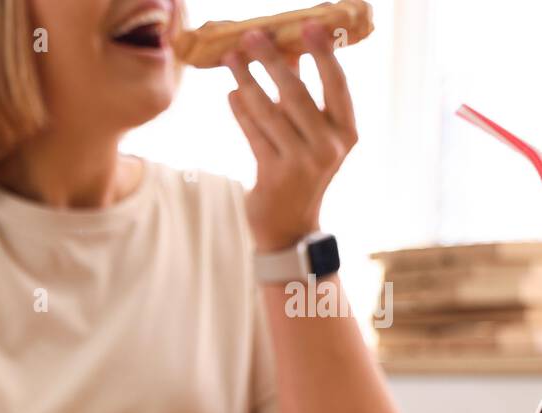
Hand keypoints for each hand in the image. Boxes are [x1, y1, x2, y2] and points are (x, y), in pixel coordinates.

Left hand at [224, 24, 357, 252]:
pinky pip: (253, 133)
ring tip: (230, 58)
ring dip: (246, 80)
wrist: (289, 225)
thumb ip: (302, 97)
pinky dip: (240, 111)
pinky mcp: (273, 174)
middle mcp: (328, 146)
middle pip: (297, 92)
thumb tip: (287, 51)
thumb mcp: (313, 136)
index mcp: (346, 132)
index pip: (337, 84)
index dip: (323, 53)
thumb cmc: (301, 171)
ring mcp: (301, 162)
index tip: (309, 23)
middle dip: (271, 60)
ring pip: (269, 111)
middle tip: (251, 35)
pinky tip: (231, 93)